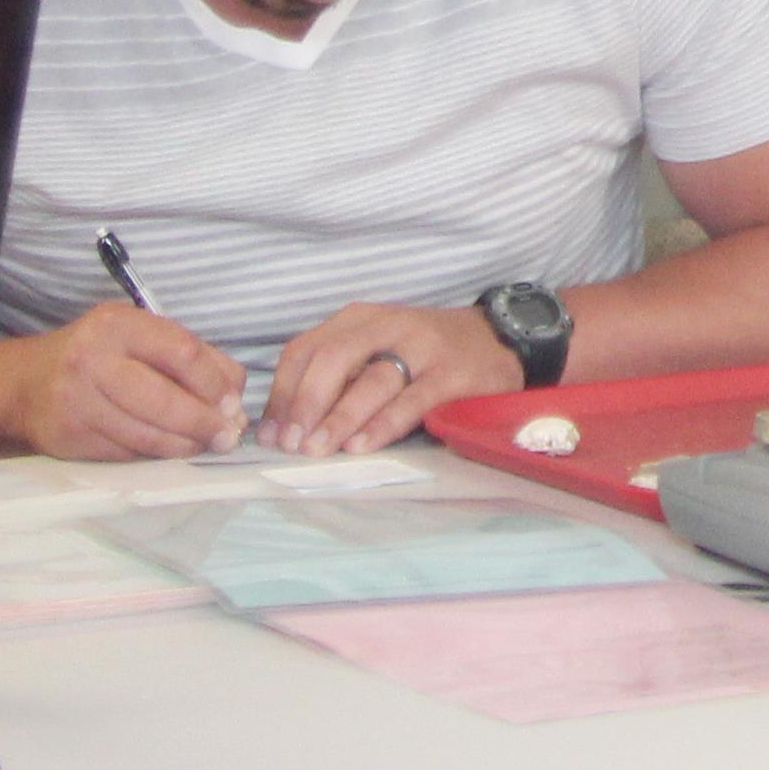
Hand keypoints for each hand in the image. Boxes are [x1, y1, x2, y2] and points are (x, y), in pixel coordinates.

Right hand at [0, 303, 249, 461]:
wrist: (28, 383)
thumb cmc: (100, 355)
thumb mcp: (142, 335)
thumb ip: (193, 356)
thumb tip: (235, 393)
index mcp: (119, 325)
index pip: (183, 354)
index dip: (215, 384)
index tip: (233, 403)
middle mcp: (93, 360)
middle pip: (165, 400)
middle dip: (204, 423)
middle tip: (227, 436)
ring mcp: (78, 402)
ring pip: (146, 434)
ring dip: (184, 445)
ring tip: (206, 445)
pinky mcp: (70, 438)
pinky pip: (126, 453)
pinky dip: (155, 455)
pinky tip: (171, 450)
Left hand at [263, 300, 515, 457]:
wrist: (497, 339)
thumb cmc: (423, 353)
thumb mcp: (375, 349)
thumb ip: (335, 379)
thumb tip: (282, 428)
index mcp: (359, 320)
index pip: (305, 350)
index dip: (282, 393)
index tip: (271, 434)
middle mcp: (388, 326)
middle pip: (333, 359)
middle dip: (305, 403)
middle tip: (291, 445)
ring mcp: (423, 347)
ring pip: (371, 380)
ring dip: (339, 418)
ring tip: (317, 450)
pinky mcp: (453, 373)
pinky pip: (412, 399)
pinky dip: (384, 423)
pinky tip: (363, 445)